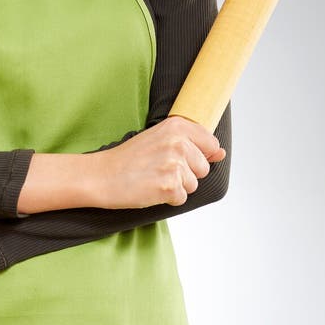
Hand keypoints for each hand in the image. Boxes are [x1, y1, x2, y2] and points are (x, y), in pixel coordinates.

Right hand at [95, 115, 226, 208]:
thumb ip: (193, 143)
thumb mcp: (161, 139)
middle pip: (203, 167)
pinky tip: (151, 188)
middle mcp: (178, 142)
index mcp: (177, 126)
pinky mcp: (169, 186)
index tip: (177, 156)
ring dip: (176, 186)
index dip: (197, 155)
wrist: (102, 175)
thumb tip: (221, 153)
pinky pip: (181, 199)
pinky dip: (168, 199)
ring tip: (154, 177)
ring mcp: (174, 164)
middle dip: (186, 173)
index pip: (210, 143)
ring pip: (193, 184)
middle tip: (160, 168)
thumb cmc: (130, 158)